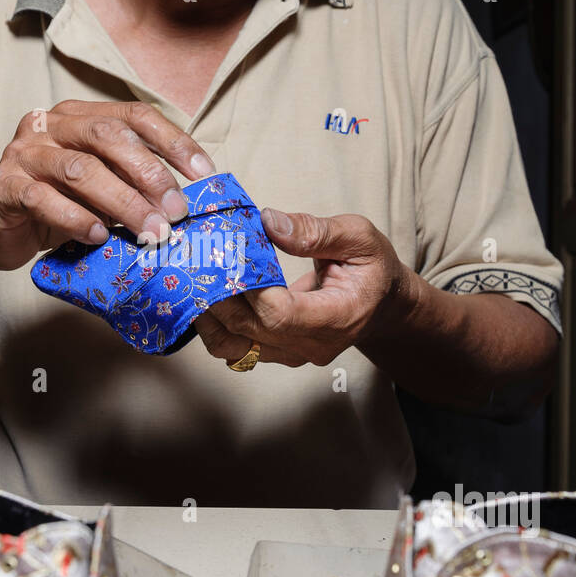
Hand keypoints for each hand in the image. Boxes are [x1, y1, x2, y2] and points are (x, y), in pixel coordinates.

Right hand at [0, 100, 214, 273]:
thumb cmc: (56, 205)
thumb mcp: (100, 189)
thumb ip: (131, 183)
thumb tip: (184, 201)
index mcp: (79, 116)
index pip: (134, 115)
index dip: (173, 141)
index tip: (204, 174)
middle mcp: (50, 125)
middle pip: (108, 137)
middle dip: (149, 174)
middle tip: (176, 211)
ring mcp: (24, 154)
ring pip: (80, 170)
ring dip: (122, 202)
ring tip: (150, 231)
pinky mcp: (3, 187)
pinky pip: (43, 199)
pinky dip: (76, 219)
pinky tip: (98, 237)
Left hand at [195, 210, 417, 367]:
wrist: (382, 305)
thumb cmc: (372, 269)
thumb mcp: (359, 238)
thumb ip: (315, 231)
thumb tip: (267, 221)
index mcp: (337, 318)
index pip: (280, 314)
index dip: (248, 288)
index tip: (229, 253)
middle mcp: (311, 346)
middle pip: (249, 330)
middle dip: (216, 293)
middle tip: (195, 257)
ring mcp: (290, 355)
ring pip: (232, 346)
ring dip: (206, 313)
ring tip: (193, 277)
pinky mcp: (274, 353)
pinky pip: (233, 346)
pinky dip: (212, 322)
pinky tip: (203, 292)